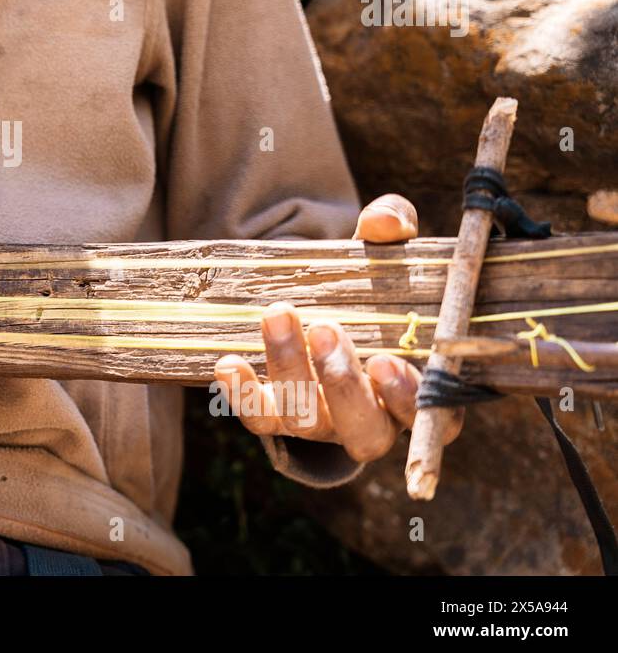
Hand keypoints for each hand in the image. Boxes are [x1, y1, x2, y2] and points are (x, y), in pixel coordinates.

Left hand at [213, 194, 460, 461]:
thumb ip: (393, 229)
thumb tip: (383, 222)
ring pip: (307, 421)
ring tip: (278, 316)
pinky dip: (241, 394)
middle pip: (364, 430)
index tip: (384, 362)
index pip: (424, 413)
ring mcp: (322, 424)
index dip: (406, 397)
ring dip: (290, 370)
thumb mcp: (383, 251)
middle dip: (342, 384)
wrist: (317, 297)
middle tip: (325, 329)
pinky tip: (229, 363)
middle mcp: (372, 419)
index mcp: (415, 389)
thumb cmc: (367, 283)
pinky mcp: (277, 418)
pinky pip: (259, 418)